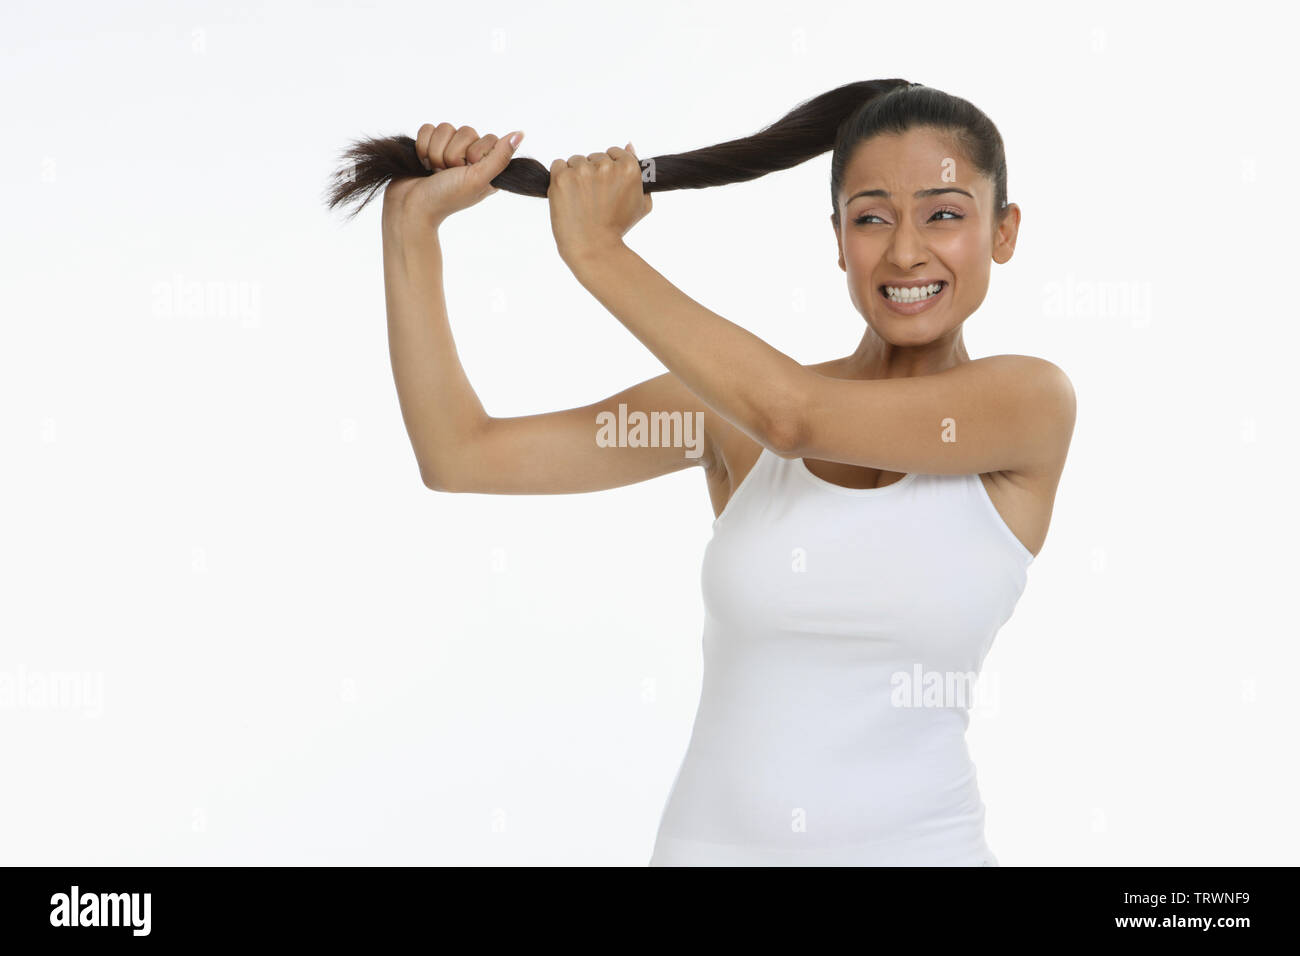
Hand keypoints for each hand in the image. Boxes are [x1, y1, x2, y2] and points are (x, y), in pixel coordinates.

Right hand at [383, 123, 523, 228]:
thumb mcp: (478, 179)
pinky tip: (423, 164)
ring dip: (435, 152)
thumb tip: (519, 134)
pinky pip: (428, 129)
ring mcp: (449, 150)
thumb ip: (500, 157)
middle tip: (447, 174)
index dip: (473, 152)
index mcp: (487, 166)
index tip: (466, 170)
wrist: (410, 206)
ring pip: (445, 128)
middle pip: (465, 131)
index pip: (487, 137)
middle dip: (451, 154)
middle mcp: (470, 157)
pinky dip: (422, 147)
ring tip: (435, 171)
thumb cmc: (446, 197)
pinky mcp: (429, 145)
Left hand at [548, 144, 651, 266]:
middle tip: (593, 199)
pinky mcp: (562, 177)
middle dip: (592, 174)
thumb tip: (628, 145)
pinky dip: (559, 178)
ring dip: (575, 176)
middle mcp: (606, 165)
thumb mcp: (641, 204)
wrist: (593, 248)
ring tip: (580, 201)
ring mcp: (583, 170)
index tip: (605, 188)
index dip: (608, 171)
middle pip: (594, 157)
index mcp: (628, 168)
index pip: (614, 152)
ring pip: (575, 161)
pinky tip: (567, 197)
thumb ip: (640, 174)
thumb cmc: (617, 228)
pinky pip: (558, 165)